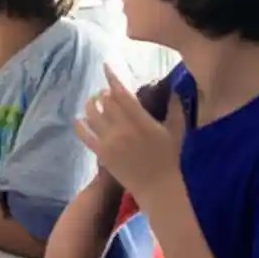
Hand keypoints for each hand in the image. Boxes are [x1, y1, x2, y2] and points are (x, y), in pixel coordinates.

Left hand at [75, 64, 181, 197]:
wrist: (160, 191)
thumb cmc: (173, 161)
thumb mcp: (179, 132)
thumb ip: (176, 109)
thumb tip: (176, 89)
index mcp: (141, 121)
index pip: (121, 93)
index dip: (112, 78)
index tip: (106, 66)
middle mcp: (122, 128)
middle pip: (105, 101)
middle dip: (105, 92)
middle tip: (108, 91)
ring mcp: (109, 141)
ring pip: (91, 114)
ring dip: (92, 104)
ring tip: (96, 102)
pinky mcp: (101, 153)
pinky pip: (84, 134)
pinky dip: (80, 124)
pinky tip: (80, 119)